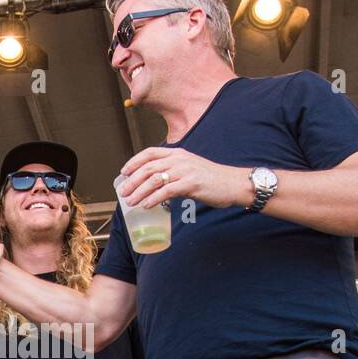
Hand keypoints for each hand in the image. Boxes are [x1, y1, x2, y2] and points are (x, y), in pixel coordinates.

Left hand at [118, 147, 249, 210]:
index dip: (134, 161)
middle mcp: (179, 159)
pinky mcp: (191, 183)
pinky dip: (154, 198)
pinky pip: (167, 191)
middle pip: (148, 168)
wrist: (233, 184)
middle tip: (123, 193)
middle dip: (132, 181)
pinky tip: (147, 205)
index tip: (124, 172)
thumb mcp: (190, 169)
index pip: (150, 153)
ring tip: (131, 202)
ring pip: (154, 180)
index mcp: (178, 153)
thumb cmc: (211, 179)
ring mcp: (185, 170)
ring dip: (139, 192)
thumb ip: (174, 172)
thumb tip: (157, 184)